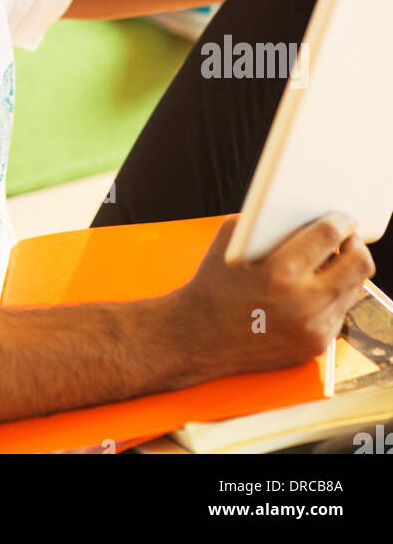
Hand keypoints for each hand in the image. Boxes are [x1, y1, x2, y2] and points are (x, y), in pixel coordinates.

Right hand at [177, 212, 373, 380]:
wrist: (199, 336)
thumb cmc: (214, 282)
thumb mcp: (233, 238)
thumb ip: (269, 221)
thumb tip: (306, 212)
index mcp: (281, 272)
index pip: (330, 235)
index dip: (341, 220)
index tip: (344, 217)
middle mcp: (304, 304)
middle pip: (359, 264)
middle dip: (356, 245)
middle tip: (348, 238)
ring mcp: (313, 329)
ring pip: (354, 290)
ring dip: (345, 272)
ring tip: (334, 260)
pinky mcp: (314, 346)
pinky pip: (338, 313)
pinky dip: (330, 297)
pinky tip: (316, 288)